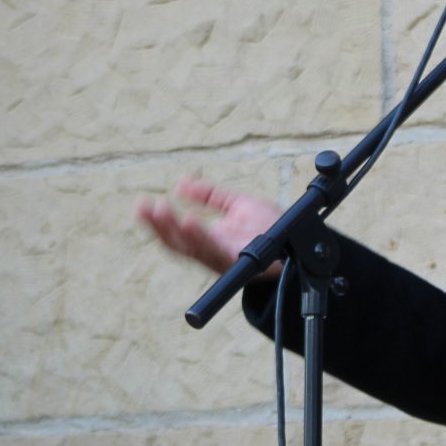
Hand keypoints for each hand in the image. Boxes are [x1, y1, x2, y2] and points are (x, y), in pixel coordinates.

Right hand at [134, 178, 280, 279]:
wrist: (303, 243)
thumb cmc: (271, 227)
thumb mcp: (238, 204)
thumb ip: (211, 195)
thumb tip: (181, 183)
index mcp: (210, 240)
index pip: (177, 233)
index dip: (158, 221)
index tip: (142, 205)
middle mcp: (214, 252)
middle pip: (178, 244)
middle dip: (159, 227)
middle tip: (144, 208)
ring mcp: (226, 259)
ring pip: (193, 249)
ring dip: (175, 231)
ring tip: (162, 211)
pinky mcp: (240, 262)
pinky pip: (216, 252)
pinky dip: (200, 239)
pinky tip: (189, 222)